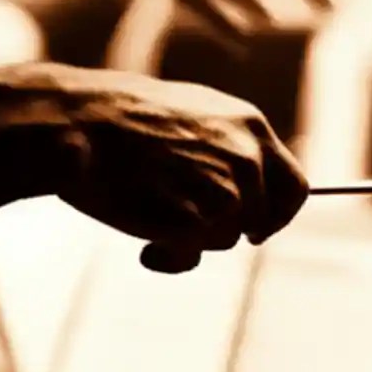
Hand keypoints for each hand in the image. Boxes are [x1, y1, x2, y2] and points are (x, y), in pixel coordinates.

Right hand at [48, 65, 309, 272]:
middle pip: (259, 219)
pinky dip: (170, 258)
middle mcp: (248, 157)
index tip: (257, 229)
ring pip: (225, 239)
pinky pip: (192, 256)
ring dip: (191, 240)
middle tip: (191, 227)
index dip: (278, 214)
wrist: (78, 122)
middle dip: (231, 230)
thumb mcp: (191, 113)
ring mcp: (225, 190)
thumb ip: (227, 145)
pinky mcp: (196, 221)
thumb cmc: (121, 119)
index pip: (294, 185)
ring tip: (148, 217)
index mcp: (250, 126)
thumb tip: (247, 186)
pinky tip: (144, 245)